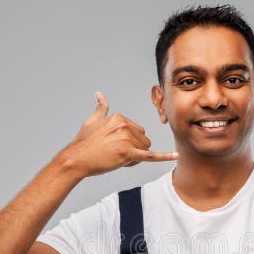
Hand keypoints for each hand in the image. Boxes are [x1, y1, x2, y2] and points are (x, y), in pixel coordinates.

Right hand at [59, 91, 177, 177]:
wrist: (76, 159)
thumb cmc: (84, 142)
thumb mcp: (92, 121)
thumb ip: (100, 107)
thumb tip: (99, 94)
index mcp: (120, 117)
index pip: (137, 132)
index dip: (127, 142)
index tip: (111, 145)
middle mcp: (125, 125)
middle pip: (143, 141)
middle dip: (133, 150)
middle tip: (113, 154)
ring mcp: (127, 139)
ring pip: (144, 151)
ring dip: (133, 158)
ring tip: (115, 158)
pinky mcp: (128, 153)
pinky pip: (150, 156)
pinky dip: (164, 157)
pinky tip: (176, 156)